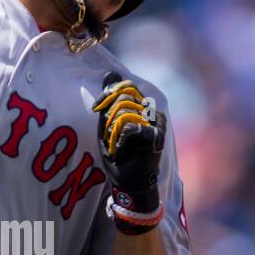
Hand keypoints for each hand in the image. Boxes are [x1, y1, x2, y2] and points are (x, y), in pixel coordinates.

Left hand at [93, 71, 165, 233]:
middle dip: (108, 117)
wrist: (128, 182)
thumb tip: (109, 72)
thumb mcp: (108, 123)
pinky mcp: (156, 137)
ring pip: (124, 113)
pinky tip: (122, 153)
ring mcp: (157, 124)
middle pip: (123, 98)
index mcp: (143, 106)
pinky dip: (119, 142)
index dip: (108, 94)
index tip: (97, 108)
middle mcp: (153, 112)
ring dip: (112, 133)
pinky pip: (130, 128)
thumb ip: (109, 99)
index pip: (125, 86)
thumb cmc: (119, 153)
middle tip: (109, 137)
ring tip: (116, 148)